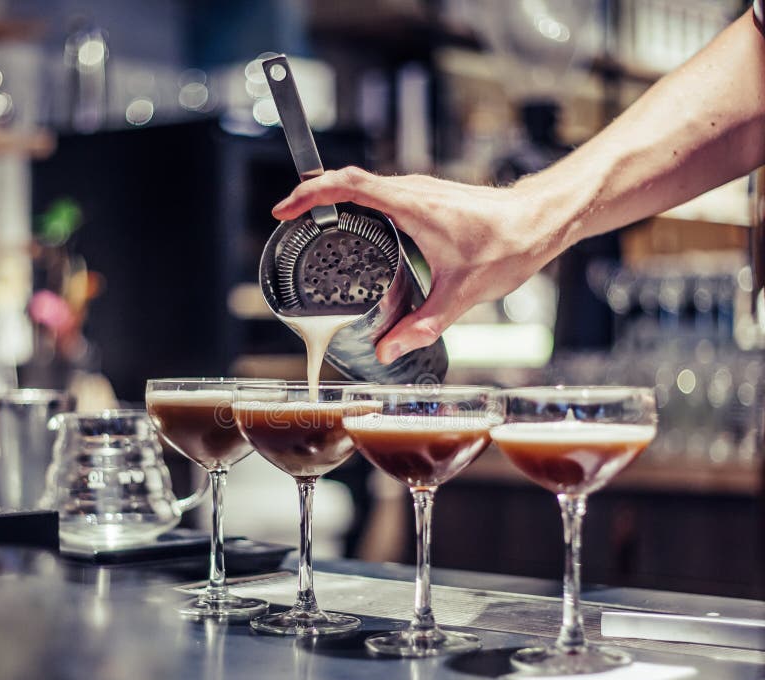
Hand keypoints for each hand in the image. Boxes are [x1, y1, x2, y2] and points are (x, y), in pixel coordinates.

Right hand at [273, 167, 564, 363]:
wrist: (542, 220)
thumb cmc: (509, 245)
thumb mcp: (460, 295)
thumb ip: (421, 326)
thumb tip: (386, 351)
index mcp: (412, 206)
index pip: (349, 186)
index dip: (310, 194)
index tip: (284, 209)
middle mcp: (412, 191)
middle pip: (349, 181)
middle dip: (313, 197)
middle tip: (290, 223)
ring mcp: (419, 192)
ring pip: (366, 186)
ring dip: (335, 199)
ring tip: (312, 226)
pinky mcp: (427, 199)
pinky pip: (382, 194)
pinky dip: (359, 205)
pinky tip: (357, 231)